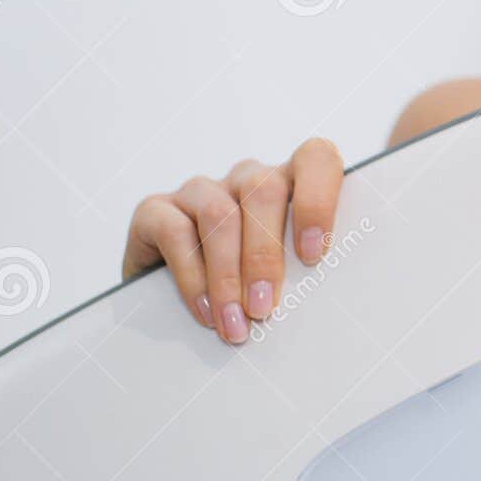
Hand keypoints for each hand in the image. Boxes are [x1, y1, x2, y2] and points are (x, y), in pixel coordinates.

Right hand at [121, 138, 344, 343]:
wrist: (177, 302)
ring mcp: (202, 190)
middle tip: (264, 307)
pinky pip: (176, 232)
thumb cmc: (254, 287)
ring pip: (220, 214)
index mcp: (292, 184)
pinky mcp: (156, 209)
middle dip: (265, 255)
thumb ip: (306, 272)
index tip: (313, 254)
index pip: (316, 158)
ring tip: (235, 322)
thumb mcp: (288, 275)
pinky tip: (205, 311)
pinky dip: (193, 278)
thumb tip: (324, 302)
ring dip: (227, 275)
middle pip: (264, 192)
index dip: (318, 198)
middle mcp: (248, 179)